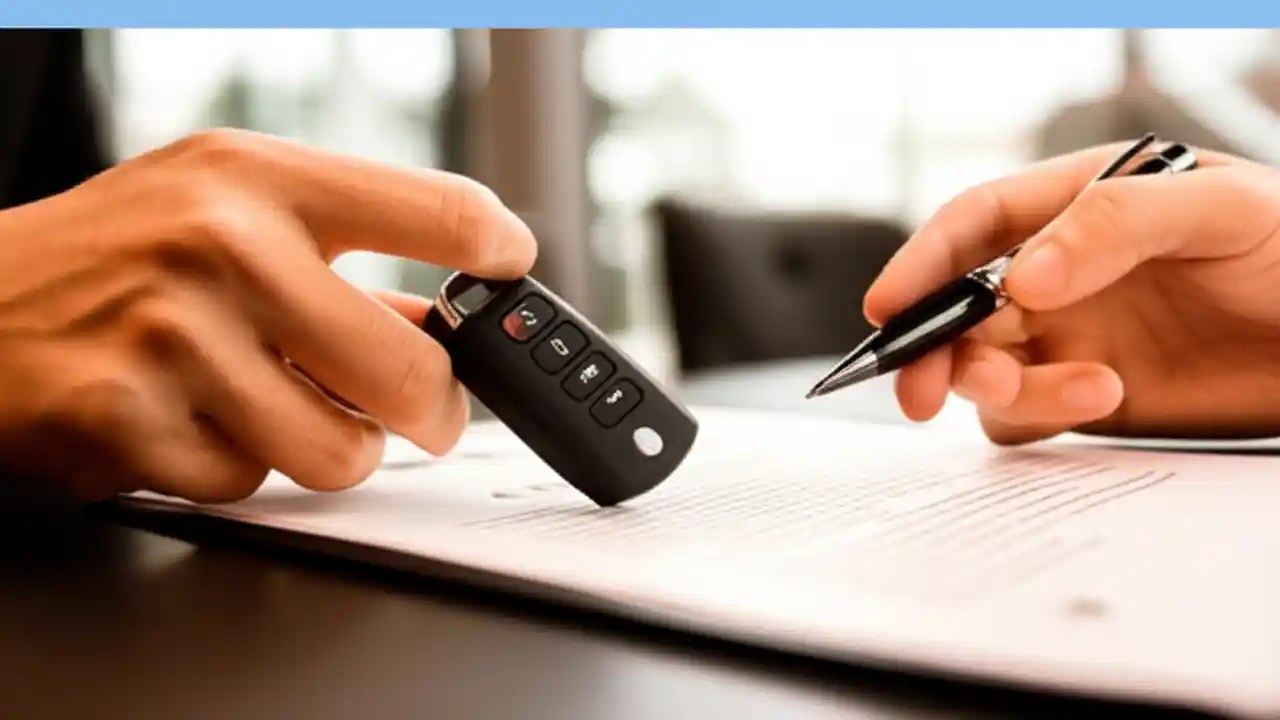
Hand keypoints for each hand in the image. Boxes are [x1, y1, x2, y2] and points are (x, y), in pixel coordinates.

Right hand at [0, 129, 534, 502]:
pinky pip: (246, 484)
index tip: (512, 270)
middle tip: (423, 414)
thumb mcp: (218, 207)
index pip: (439, 207)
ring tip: (266, 404)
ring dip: (319, 445)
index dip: (499, 250)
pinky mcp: (125, 419)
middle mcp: (223, 244)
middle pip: (414, 371)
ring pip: (339, 451)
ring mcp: (172, 334)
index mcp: (259, 180)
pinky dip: (231, 466)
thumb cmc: (108, 255)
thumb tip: (443, 320)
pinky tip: (185, 420)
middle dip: (434, 412)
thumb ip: (334, 253)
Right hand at [864, 142, 1279, 443]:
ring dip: (1002, 385)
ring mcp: (1070, 335)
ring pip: (984, 367)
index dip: (921, 262)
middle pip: (958, 307)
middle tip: (925, 393)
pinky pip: (1027, 415)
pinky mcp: (1088, 393)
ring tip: (1086, 389)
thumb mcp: (1219, 209)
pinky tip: (1104, 397)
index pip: (974, 224)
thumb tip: (1021, 280)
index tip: (888, 308)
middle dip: (934, 349)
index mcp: (1076, 205)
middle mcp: (1058, 271)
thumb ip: (1115, 226)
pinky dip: (1039, 415)